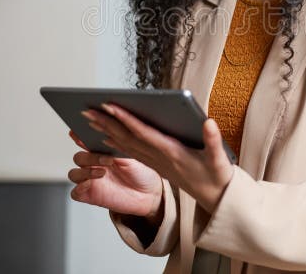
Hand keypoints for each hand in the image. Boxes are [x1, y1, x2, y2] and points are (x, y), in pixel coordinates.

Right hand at [67, 130, 163, 220]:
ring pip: (74, 174)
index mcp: (101, 152)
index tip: (77, 132)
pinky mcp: (90, 196)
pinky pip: (75, 193)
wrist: (148, 194)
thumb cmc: (141, 172)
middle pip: (79, 158)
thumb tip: (105, 135)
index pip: (84, 142)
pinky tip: (89, 185)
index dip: (78, 136)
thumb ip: (115, 147)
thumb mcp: (130, 156)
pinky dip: (78, 188)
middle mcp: (94, 165)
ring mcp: (91, 180)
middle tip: (107, 159)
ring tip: (102, 172)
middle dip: (89, 157)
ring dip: (85, 172)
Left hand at [83, 104, 233, 213]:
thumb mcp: (219, 159)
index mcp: (172, 153)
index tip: (110, 106)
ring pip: (125, 144)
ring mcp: (155, 162)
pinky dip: (115, 143)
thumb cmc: (217, 177)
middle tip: (86, 109)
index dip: (126, 119)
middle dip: (106, 123)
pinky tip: (104, 137)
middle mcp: (159, 158)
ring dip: (105, 131)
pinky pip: (131, 152)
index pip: (143, 133)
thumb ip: (213, 141)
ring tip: (88, 119)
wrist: (214, 198)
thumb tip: (209, 122)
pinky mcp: (156, 165)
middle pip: (127, 138)